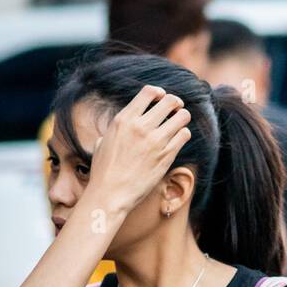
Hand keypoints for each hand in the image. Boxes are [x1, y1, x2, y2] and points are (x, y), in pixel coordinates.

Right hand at [82, 84, 191, 217]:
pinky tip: (178, 138)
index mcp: (123, 119)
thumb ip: (116, 129)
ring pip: (182, 116)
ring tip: (178, 123)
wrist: (110, 194)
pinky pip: (184, 135)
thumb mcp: (103, 142)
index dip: (159, 93)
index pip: (149, 92)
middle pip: (169, 101)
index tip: (161, 98)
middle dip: (175, 103)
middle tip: (175, 109)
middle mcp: (140, 126)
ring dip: (182, 117)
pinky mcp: (166, 156)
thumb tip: (121, 127)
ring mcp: (155, 141)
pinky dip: (183, 134)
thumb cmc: (104, 171)